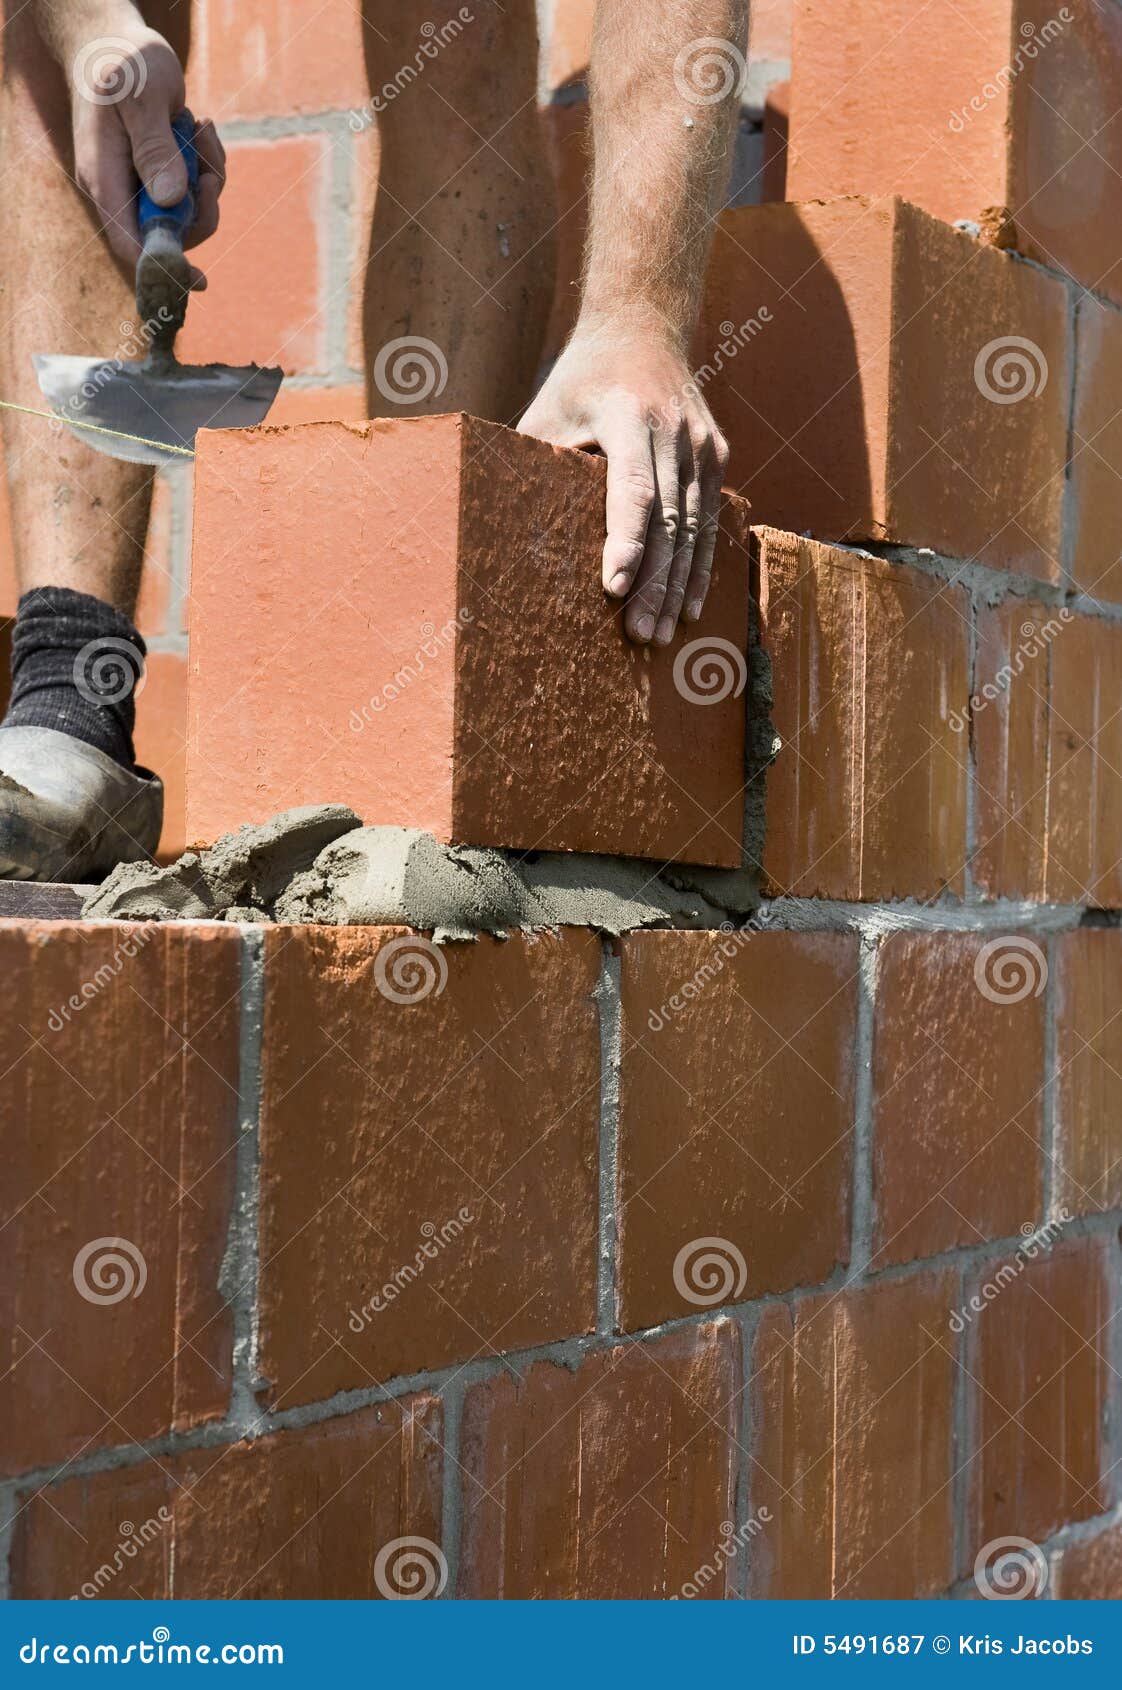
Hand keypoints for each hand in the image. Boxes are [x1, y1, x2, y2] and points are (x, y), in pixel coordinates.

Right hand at [67, 21, 224, 287]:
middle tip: (211, 174)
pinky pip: (197, 189)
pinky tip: (201, 127)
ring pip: (191, 213)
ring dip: (209, 179)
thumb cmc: (124, 65)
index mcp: (104, 180)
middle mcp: (123, 192)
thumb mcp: (140, 97)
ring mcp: (143, 185)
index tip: (198, 279)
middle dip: (202, 211)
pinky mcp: (164, 175)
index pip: (130, 244)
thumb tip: (170, 200)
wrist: (117, 43)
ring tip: (202, 131)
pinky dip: (209, 162)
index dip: (163, 268)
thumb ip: (154, 147)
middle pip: (171, 236)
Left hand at [519, 317, 729, 644]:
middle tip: (641, 637)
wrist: (644, 325)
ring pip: (694, 529)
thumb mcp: (547, 412)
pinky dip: (698, 567)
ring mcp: (702, 443)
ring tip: (663, 635)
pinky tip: (689, 607)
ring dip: (678, 587)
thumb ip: (538, 465)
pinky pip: (708, 522)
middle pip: (668, 521)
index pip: (633, 490)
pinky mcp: (716, 455)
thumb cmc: (579, 378)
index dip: (625, 542)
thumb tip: (513, 534)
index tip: (614, 589)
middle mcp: (674, 430)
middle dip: (654, 584)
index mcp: (628, 415)